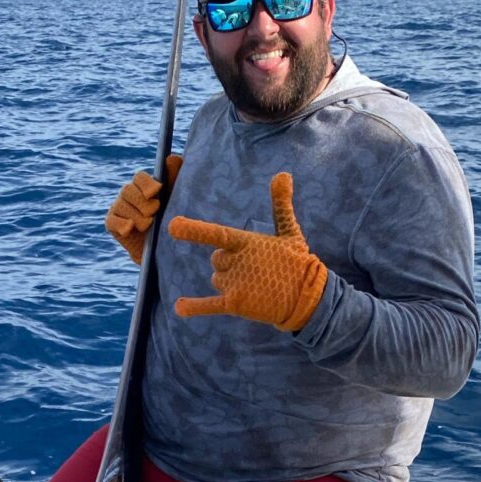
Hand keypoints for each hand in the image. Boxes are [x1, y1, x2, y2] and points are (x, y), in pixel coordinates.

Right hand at [104, 154, 182, 264]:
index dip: (147, 183)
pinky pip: (112, 221)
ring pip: (122, 206)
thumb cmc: (169, 221)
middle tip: (155, 209)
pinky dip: (121, 224)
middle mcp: (129, 195)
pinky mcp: (112, 223)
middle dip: (142, 201)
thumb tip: (173, 158)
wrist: (160, 250)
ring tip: (149, 225)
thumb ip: (174, 179)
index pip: (140, 178)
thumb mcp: (175, 200)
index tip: (157, 190)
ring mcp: (118, 208)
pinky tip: (129, 229)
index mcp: (143, 187)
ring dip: (137, 216)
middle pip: (128, 190)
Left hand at [169, 172, 327, 331]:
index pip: (217, 234)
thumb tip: (283, 173)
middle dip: (229, 263)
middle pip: (216, 259)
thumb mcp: (289, 231)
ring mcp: (236, 283)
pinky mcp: (236, 304)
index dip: (195, 230)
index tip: (172, 226)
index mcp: (247, 242)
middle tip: (254, 270)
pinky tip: (180, 308)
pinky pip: (209, 304)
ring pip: (216, 279)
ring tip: (254, 286)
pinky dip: (194, 307)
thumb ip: (280, 205)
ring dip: (228, 282)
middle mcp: (238, 262)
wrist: (307, 297)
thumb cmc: (297, 262)